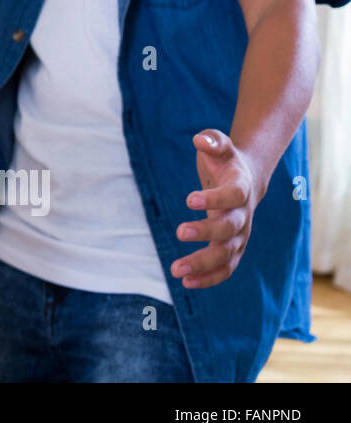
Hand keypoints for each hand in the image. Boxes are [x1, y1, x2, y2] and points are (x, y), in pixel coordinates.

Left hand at [171, 129, 263, 288]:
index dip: (214, 198)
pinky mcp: (233, 248)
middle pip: (230, 229)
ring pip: (227, 255)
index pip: (234, 195)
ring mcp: (240, 234)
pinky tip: (187, 283)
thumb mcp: (220, 145)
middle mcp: (244, 214)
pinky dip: (209, 278)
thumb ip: (212, 140)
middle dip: (206, 233)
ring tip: (176, 270)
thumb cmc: (226, 160)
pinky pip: (225, 268)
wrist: (247, 178)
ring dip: (203, 264)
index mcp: (242, 188)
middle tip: (179, 232)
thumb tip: (200, 139)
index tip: (189, 199)